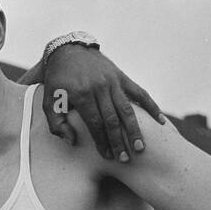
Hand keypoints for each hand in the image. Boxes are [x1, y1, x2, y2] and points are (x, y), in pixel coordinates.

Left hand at [43, 45, 164, 162]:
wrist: (69, 50)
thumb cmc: (56, 81)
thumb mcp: (48, 102)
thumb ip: (56, 124)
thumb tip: (72, 142)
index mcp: (82, 94)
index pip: (95, 123)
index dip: (102, 142)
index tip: (107, 157)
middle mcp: (100, 88)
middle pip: (113, 119)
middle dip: (119, 141)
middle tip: (125, 159)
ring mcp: (113, 81)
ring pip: (128, 109)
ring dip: (135, 130)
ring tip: (141, 147)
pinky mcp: (122, 77)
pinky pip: (140, 93)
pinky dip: (151, 107)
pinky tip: (161, 121)